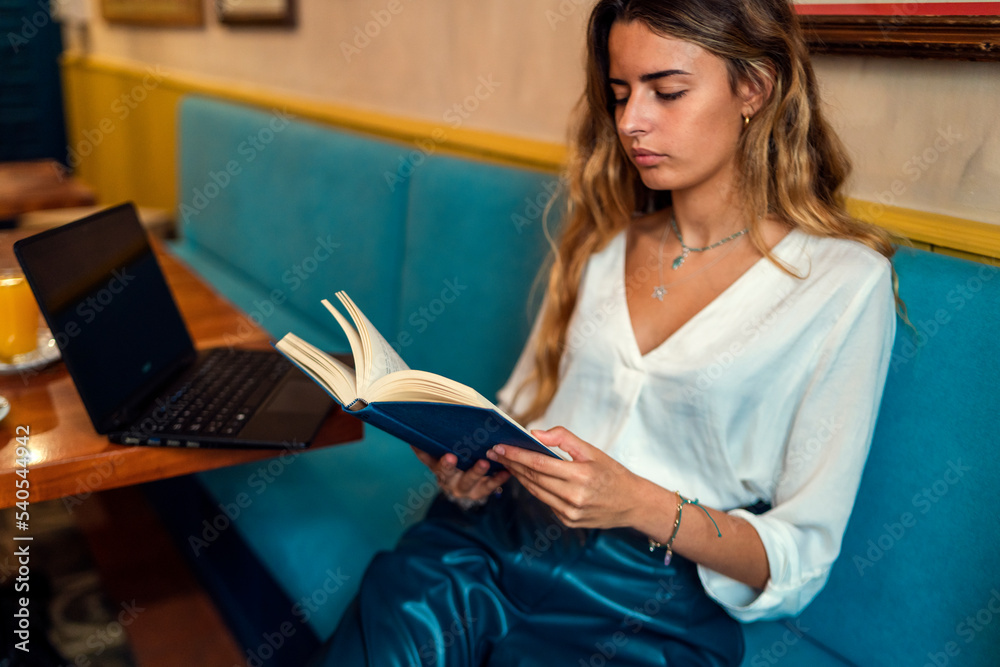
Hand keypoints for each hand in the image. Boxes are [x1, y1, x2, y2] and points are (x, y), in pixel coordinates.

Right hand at [410, 447, 510, 504]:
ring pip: (468, 481)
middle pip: (446, 473)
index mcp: (437, 467)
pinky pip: (489, 486)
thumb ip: (445, 440)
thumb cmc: (459, 461)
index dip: (421, 452)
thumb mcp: (448, 453)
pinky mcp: (479, 492)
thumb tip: (438, 413)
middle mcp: (448, 480)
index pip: (426, 459)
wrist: (469, 487)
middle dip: (448, 465)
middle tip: (451, 457)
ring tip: (484, 462)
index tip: (418, 443)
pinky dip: (498, 479)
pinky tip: (506, 471)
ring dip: (476, 471)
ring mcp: (463, 488)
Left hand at [486, 426, 646, 528]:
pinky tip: (525, 477)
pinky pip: (545, 502)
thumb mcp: (593, 450)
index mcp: (580, 476)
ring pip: (536, 491)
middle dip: (512, 464)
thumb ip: (563, 438)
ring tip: (506, 463)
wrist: (632, 504)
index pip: (539, 464)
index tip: (499, 447)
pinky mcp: (568, 521)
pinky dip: (534, 488)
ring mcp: (570, 513)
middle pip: (533, 478)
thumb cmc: (612, 473)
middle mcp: (573, 497)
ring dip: (519, 476)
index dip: (517, 455)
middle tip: (495, 453)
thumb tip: (535, 434)